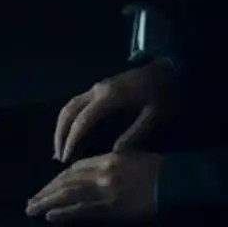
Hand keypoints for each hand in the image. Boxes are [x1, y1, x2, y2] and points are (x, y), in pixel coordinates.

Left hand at [26, 151, 164, 222]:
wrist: (177, 183)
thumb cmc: (159, 171)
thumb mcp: (133, 158)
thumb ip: (112, 163)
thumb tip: (93, 172)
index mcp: (108, 158)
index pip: (74, 169)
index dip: (57, 179)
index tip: (46, 187)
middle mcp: (102, 172)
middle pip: (66, 181)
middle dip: (46, 191)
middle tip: (30, 201)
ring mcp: (105, 191)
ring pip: (69, 195)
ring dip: (47, 202)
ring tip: (31, 209)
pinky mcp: (111, 208)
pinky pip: (83, 211)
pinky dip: (65, 214)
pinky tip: (50, 216)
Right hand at [53, 60, 178, 162]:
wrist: (168, 69)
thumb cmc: (163, 93)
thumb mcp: (156, 115)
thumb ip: (136, 133)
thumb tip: (115, 151)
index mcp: (110, 96)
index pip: (84, 120)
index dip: (73, 140)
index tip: (67, 159)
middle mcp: (98, 90)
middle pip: (70, 111)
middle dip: (61, 134)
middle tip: (59, 157)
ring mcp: (98, 87)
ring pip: (71, 105)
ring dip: (63, 126)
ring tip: (62, 149)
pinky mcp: (101, 88)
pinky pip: (78, 103)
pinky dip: (71, 119)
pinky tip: (73, 134)